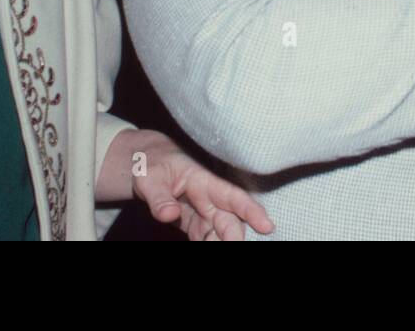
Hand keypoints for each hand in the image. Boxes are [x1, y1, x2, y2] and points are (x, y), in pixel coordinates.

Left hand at [132, 133, 275, 240]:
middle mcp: (209, 198)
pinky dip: (209, 246)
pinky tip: (207, 249)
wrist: (147, 164)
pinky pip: (207, 239)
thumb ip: (158, 198)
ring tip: (217, 250)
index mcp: (203, 181)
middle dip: (236, 238)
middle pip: (230, 221)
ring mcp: (204, 213)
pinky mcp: (195, 225)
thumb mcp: (148, 178)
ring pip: (221, 233)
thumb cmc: (151, 165)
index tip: (267, 225)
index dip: (251, 210)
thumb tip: (170, 214)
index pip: (232, 196)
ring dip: (222, 244)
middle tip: (236, 248)